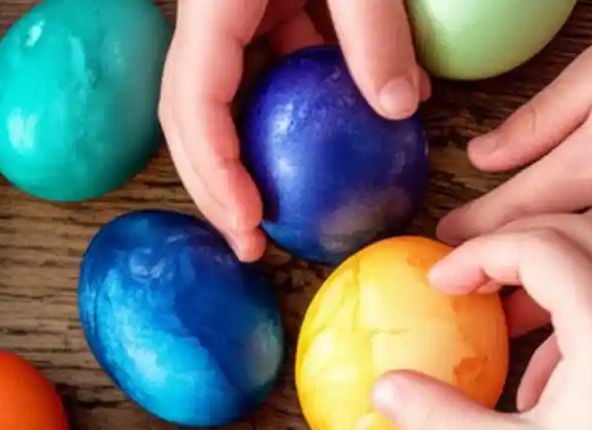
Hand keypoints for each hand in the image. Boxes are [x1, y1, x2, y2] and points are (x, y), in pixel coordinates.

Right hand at [160, 0, 429, 260]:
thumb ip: (374, 30)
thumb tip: (398, 110)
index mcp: (213, 3)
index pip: (193, 101)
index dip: (213, 170)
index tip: (249, 224)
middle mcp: (212, 13)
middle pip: (192, 112)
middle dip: (215, 183)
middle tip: (250, 243)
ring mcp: (239, 8)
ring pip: (232, 93)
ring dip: (258, 152)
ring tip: (291, 209)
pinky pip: (281, 59)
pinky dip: (310, 100)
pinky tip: (365, 120)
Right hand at [374, 213, 591, 429]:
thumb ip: (439, 419)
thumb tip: (384, 389)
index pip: (539, 248)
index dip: (478, 255)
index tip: (439, 283)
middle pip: (586, 235)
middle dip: (519, 245)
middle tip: (470, 280)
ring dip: (558, 281)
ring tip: (512, 339)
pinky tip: (565, 385)